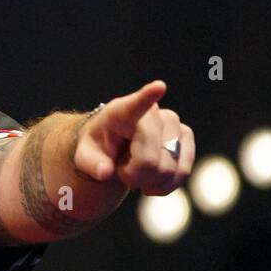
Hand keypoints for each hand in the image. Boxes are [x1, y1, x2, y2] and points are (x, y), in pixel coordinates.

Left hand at [71, 81, 195, 195]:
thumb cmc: (98, 149)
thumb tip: (104, 171)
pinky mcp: (185, 136)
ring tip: (137, 172)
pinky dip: (167, 185)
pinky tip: (152, 182)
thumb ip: (91, 164)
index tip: (159, 86)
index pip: (136, 104)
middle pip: (150, 160)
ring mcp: (172, 122)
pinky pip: (183, 171)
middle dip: (135, 176)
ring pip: (168, 169)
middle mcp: (151, 112)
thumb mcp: (85, 157)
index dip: (148, 97)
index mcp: (121, 112)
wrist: (115, 149)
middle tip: (122, 171)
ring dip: (150, 181)